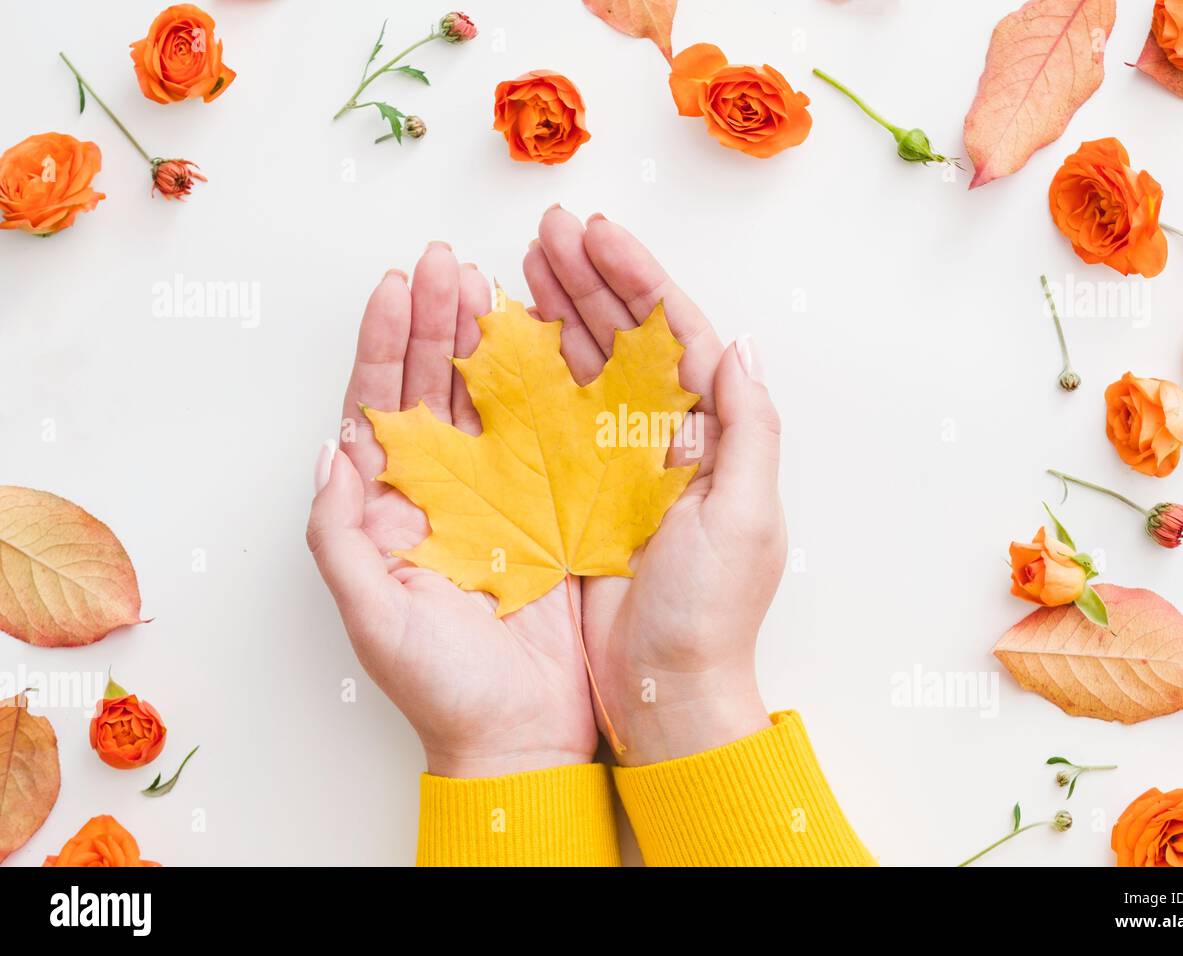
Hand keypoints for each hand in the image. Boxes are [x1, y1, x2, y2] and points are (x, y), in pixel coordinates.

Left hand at [307, 245, 597, 777]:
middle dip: (433, 321)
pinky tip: (542, 343)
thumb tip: (330, 452)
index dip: (383, 346)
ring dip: (482, 340)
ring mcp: (498, 498)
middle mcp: (442, 493)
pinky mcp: (551, 511)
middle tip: (445, 263)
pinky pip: (543, 435)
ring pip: (485, 401)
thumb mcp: (373, 615)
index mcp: (391, 510)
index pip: (380, 410)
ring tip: (486, 282)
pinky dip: (542, 387)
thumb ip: (340, 536)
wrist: (519, 736)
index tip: (394, 286)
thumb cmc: (439, 689)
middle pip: (431, 388)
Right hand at [523, 207, 786, 765]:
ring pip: (588, 366)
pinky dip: (534, 373)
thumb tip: (742, 345)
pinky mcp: (581, 493)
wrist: (665, 693)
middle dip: (590, 278)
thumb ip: (749, 428)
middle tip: (546, 231)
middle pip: (628, 338)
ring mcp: (620, 462)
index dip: (639, 280)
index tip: (599, 235)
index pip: (678, 335)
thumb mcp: (745, 519)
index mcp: (712, 435)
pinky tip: (509, 337)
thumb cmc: (710, 615)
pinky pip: (555, 416)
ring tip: (524, 263)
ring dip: (561, 311)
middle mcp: (667, 438)